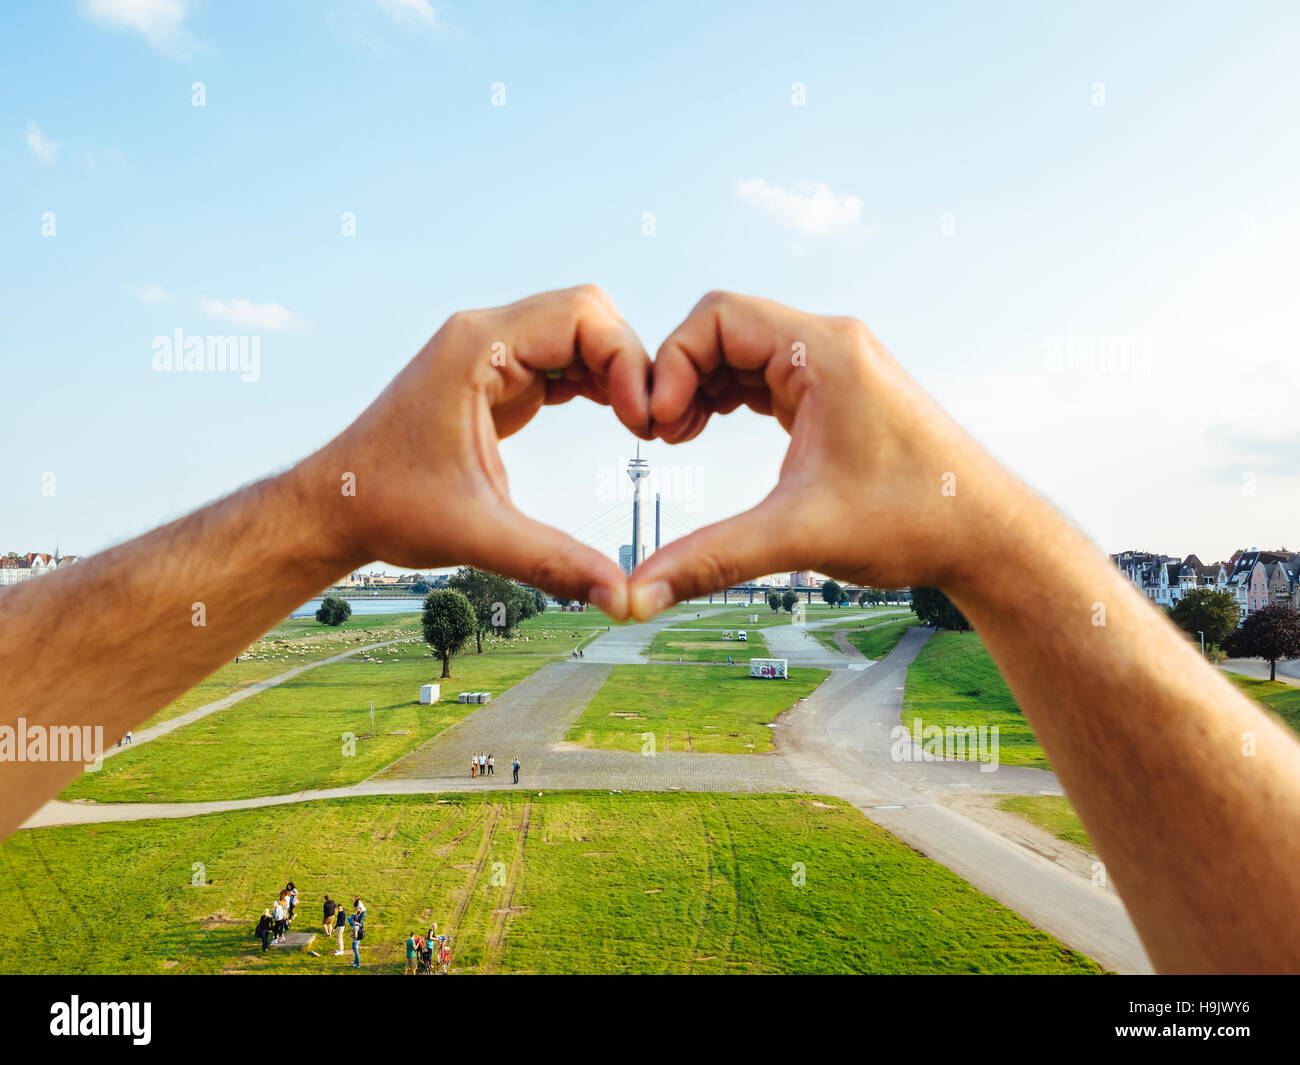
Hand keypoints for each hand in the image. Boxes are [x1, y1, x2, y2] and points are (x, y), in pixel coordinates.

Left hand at [300, 285, 650, 615]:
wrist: (337, 505)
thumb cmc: (389, 509)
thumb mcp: (477, 535)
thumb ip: (554, 563)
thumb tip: (624, 601)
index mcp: (476, 348)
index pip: (581, 315)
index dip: (627, 359)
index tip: (641, 421)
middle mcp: (483, 335)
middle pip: (587, 313)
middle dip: (629, 360)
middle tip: (648, 423)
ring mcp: (489, 351)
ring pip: (579, 331)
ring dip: (615, 371)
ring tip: (639, 425)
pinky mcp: (494, 375)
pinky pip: (561, 358)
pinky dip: (595, 381)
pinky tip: (615, 417)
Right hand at [628, 290, 1018, 617]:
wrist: (988, 536)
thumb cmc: (913, 522)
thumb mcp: (799, 536)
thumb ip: (711, 560)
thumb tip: (637, 598)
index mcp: (825, 350)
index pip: (717, 316)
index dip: (671, 363)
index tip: (659, 427)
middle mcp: (833, 344)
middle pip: (725, 327)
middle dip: (681, 375)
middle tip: (663, 436)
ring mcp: (838, 365)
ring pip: (744, 350)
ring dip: (703, 386)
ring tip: (681, 438)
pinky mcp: (839, 392)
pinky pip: (767, 373)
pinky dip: (731, 397)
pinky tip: (710, 432)